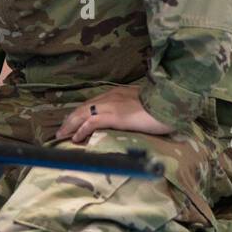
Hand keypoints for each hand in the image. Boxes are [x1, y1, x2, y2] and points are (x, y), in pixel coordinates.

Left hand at [54, 86, 174, 144]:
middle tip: (61, 131)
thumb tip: (124, 118)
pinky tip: (75, 138)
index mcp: (115, 94)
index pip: (91, 104)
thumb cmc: (159, 106)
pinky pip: (92, 123)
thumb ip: (129, 109)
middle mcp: (110, 97)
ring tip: (62, 135)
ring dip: (71, 125)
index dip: (79, 114)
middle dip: (70, 120)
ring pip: (83, 114)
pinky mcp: (115, 116)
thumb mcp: (140, 105)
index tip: (71, 123)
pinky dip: (82, 130)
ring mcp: (111, 106)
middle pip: (83, 108)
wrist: (170, 102)